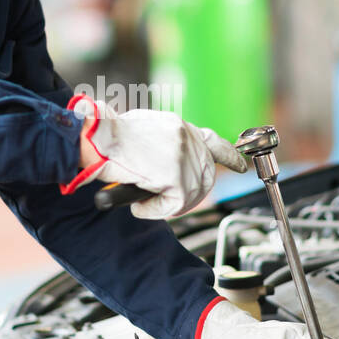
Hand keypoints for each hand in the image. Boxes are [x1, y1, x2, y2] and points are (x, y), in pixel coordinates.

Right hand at [70, 97, 247, 217]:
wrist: (96, 138)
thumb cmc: (107, 137)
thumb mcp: (143, 134)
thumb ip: (164, 147)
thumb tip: (168, 168)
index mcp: (180, 128)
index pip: (214, 143)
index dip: (229, 157)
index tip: (241, 166)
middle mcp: (188, 139)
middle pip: (204, 180)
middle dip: (186, 195)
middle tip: (160, 199)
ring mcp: (184, 157)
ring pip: (190, 197)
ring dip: (164, 204)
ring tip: (141, 197)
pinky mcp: (176, 176)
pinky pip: (174, 207)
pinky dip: (154, 210)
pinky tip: (139, 203)